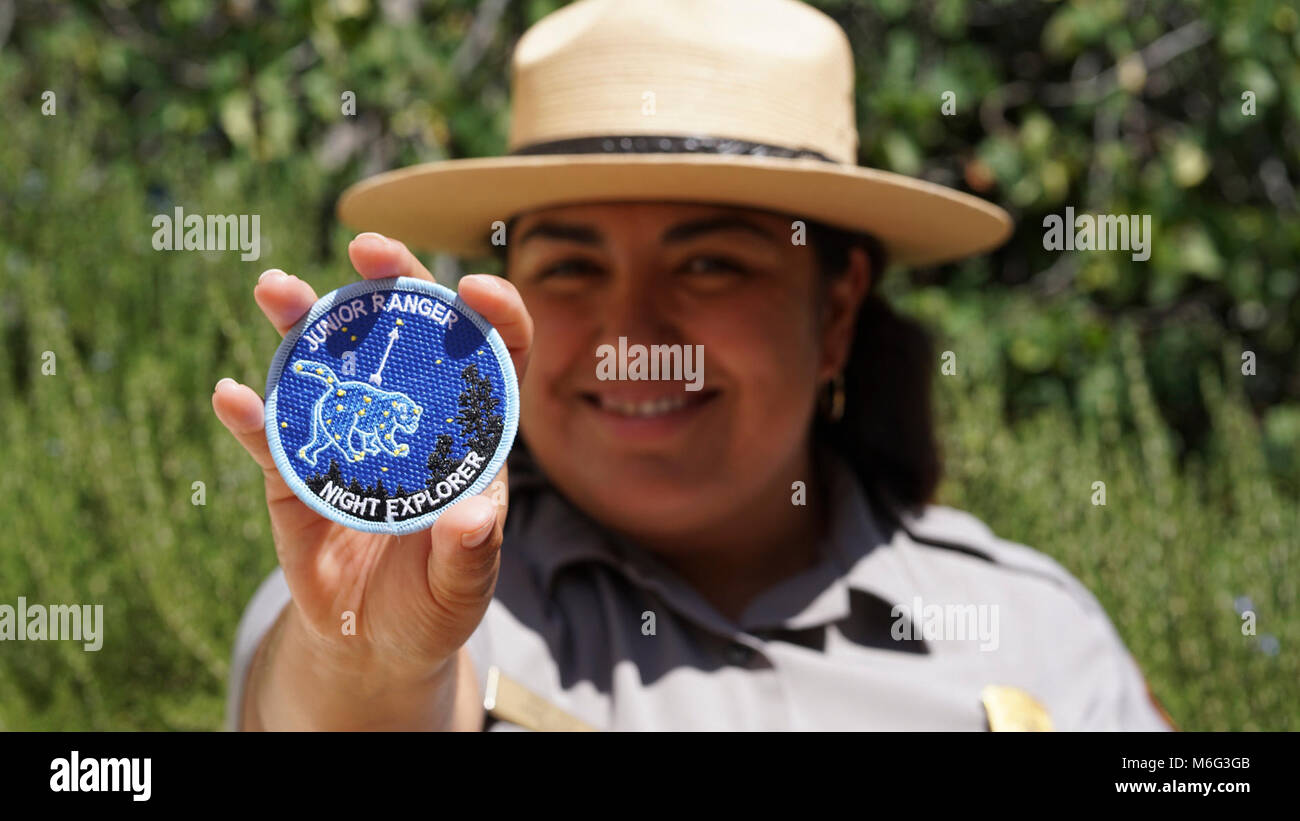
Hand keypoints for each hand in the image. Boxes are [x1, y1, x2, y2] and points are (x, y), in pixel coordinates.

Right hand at [212, 232, 531, 695]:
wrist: (371, 641)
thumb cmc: (433, 605)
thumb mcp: (461, 590)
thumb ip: (470, 555)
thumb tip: (473, 515)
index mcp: (468, 437)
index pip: (492, 360)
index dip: (492, 316)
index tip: (474, 289)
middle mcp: (410, 420)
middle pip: (407, 338)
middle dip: (392, 286)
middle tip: (368, 248)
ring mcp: (349, 437)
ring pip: (329, 369)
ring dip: (302, 327)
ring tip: (275, 288)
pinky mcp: (297, 471)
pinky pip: (272, 440)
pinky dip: (251, 418)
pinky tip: (233, 395)